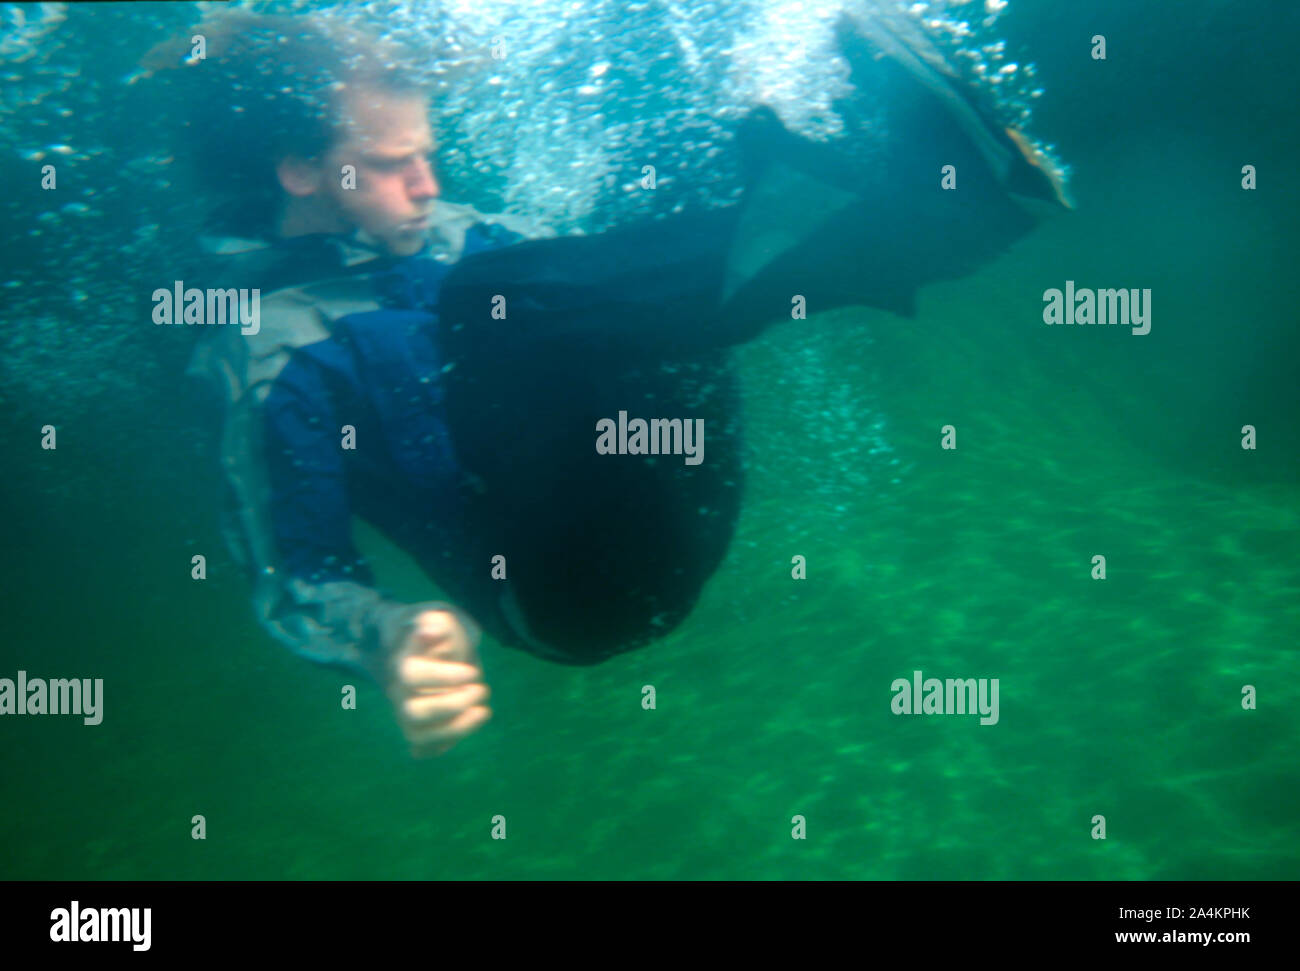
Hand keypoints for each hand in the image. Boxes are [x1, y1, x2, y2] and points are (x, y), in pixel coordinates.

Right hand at [386, 609, 491, 757]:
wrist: (430, 652)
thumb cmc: (439, 637)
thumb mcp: (440, 622)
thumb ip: (436, 624)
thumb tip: (429, 631)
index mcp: (403, 664)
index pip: (412, 676)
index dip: (444, 677)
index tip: (472, 672)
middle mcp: (399, 693)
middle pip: (413, 712)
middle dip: (453, 705)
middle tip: (481, 690)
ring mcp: (405, 714)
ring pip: (418, 736)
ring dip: (455, 728)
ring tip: (484, 711)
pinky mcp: (416, 730)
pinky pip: (422, 749)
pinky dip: (444, 745)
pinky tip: (468, 723)